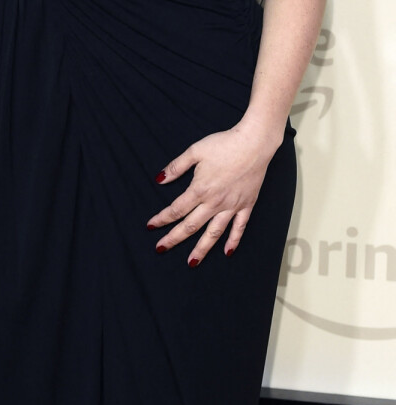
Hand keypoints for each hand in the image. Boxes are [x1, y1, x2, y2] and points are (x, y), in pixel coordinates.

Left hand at [148, 121, 281, 263]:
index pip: (176, 210)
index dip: (161, 219)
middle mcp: (215, 202)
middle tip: (160, 249)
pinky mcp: (247, 205)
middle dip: (173, 239)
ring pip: (214, 233)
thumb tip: (159, 179)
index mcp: (200, 189)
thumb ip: (176, 167)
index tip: (150, 226)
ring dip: (201, 249)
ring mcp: (232, 206)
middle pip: (190, 226)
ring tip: (192, 263)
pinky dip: (233, 241)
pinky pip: (240, 227)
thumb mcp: (195, 151)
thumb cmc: (224, 144)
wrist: (254, 142)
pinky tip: (227, 253)